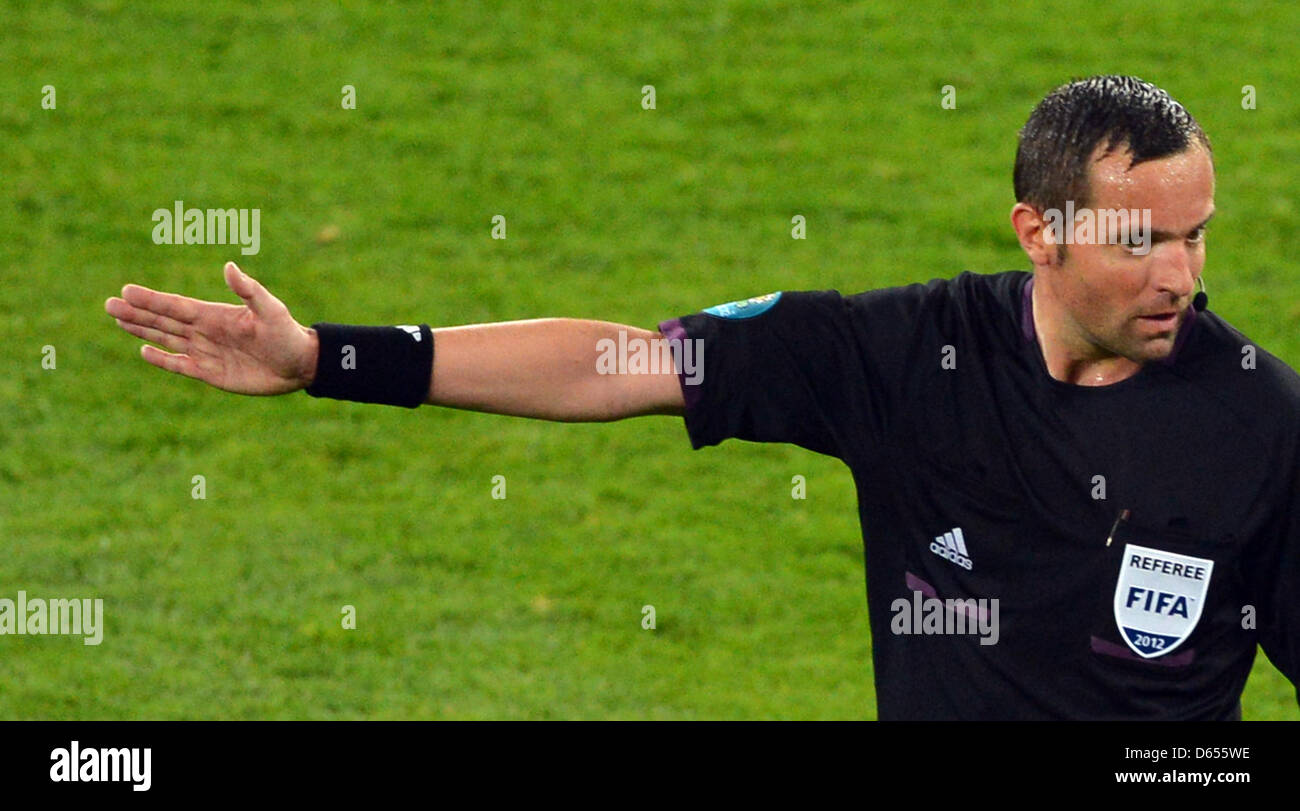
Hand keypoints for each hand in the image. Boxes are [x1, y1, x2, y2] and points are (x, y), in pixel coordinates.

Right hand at [105, 262, 318, 395]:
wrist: (300, 364)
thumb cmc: (287, 333)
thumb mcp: (270, 309)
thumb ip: (248, 290)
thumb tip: (228, 266)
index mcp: (216, 314)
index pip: (176, 306)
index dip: (152, 299)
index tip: (127, 290)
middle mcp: (206, 331)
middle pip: (164, 321)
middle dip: (137, 312)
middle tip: (109, 304)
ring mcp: (207, 352)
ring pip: (167, 339)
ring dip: (143, 330)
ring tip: (118, 319)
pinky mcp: (211, 373)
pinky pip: (181, 365)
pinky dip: (162, 359)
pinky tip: (144, 349)